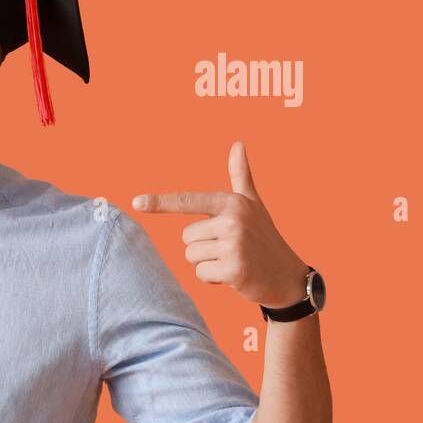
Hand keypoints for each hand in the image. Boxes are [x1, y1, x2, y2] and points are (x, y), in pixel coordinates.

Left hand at [130, 141, 309, 308]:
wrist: (287, 276)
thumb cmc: (263, 237)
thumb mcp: (252, 204)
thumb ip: (240, 175)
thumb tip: (238, 143)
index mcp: (232, 203)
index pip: (188, 201)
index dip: (160, 202)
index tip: (136, 203)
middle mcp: (233, 220)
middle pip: (186, 237)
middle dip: (202, 247)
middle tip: (229, 249)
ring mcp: (234, 245)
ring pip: (191, 257)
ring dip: (207, 264)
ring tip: (232, 260)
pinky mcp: (234, 270)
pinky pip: (200, 274)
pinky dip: (213, 279)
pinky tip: (234, 275)